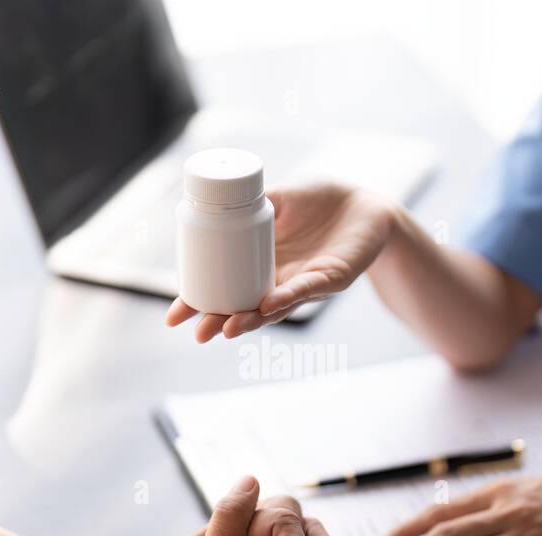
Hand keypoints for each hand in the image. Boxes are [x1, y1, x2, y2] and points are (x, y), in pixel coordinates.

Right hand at [165, 182, 395, 341]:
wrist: (366, 204)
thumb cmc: (321, 201)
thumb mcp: (279, 198)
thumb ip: (252, 202)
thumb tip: (217, 203)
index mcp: (259, 263)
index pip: (224, 290)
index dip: (199, 303)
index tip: (175, 316)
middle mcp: (278, 281)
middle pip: (243, 308)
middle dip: (219, 323)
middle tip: (198, 333)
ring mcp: (303, 284)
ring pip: (272, 308)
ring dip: (249, 320)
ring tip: (227, 329)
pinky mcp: (331, 279)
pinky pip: (305, 290)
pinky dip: (285, 298)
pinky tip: (266, 305)